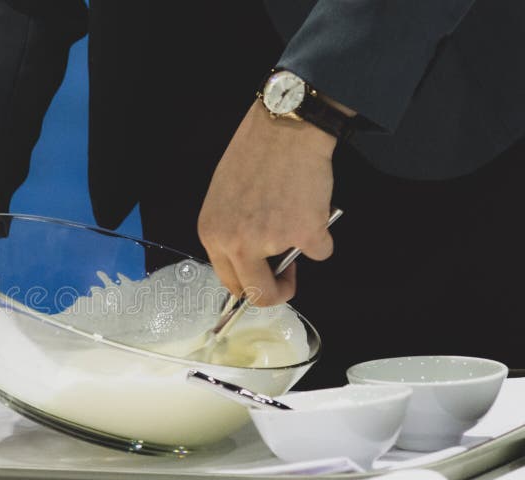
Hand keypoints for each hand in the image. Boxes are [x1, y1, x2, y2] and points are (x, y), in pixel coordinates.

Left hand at [198, 100, 337, 305]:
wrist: (286, 127)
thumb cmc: (256, 152)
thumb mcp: (224, 199)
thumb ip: (232, 232)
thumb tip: (249, 258)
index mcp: (212, 234)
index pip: (228, 282)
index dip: (251, 284)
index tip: (263, 275)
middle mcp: (236, 243)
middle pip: (257, 294)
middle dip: (276, 290)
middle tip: (287, 275)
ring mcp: (270, 241)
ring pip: (292, 271)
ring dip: (300, 250)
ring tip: (298, 215)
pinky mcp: (305, 234)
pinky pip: (322, 252)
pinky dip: (324, 236)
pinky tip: (315, 208)